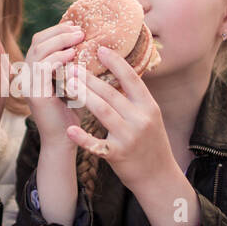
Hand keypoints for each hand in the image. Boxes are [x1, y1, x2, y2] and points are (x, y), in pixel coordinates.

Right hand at [22, 22, 85, 147]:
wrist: (64, 139)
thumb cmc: (71, 111)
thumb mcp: (70, 81)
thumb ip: (72, 64)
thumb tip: (85, 41)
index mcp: (33, 70)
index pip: (39, 41)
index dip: (56, 31)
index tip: (75, 26)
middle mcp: (26, 75)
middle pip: (37, 42)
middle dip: (60, 32)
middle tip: (80, 30)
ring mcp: (28, 84)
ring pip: (39, 51)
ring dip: (60, 41)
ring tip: (79, 37)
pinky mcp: (34, 93)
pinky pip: (42, 67)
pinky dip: (57, 58)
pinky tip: (72, 55)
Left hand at [64, 45, 177, 192]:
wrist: (159, 177)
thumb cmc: (150, 143)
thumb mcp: (150, 117)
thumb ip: (135, 99)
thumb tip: (119, 73)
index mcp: (149, 107)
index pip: (132, 79)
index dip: (115, 62)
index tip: (100, 48)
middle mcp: (141, 119)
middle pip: (111, 93)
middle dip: (89, 78)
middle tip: (72, 66)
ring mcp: (129, 137)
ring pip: (102, 112)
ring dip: (83, 96)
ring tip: (68, 84)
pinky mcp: (118, 155)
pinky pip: (97, 144)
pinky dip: (83, 138)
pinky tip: (70, 129)